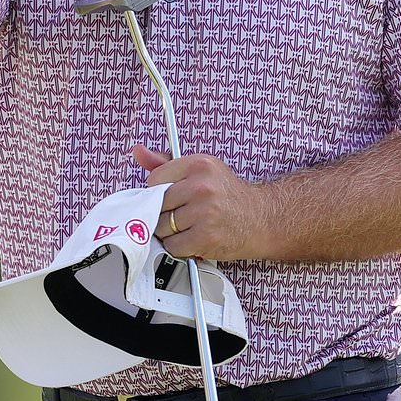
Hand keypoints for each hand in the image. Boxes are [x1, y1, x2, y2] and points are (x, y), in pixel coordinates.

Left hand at [134, 144, 277, 260]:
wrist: (262, 218)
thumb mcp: (201, 171)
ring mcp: (204, 213)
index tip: (171, 198)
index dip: (158, 193)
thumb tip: (138, 152)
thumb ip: (166, 163)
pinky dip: (180, 248)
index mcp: (198, 165)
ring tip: (188, 227)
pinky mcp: (206, 238)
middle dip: (164, 213)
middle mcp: (201, 187)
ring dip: (170, 233)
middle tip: (181, 214)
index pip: (154, 180)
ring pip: (162, 227)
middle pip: (156, 205)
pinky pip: (173, 246)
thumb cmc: (228, 195)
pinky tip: (193, 239)